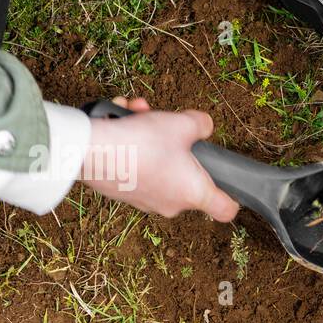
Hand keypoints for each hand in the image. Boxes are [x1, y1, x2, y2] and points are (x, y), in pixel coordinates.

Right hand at [79, 96, 238, 221]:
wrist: (90, 151)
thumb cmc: (141, 142)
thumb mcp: (181, 123)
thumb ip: (201, 124)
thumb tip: (204, 126)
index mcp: (193, 194)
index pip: (225, 210)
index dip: (232, 196)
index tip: (228, 182)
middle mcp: (170, 203)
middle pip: (186, 175)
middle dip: (176, 144)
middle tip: (167, 125)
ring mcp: (144, 199)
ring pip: (157, 163)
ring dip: (149, 135)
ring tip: (137, 113)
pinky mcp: (121, 191)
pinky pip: (134, 164)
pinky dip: (129, 142)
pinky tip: (120, 119)